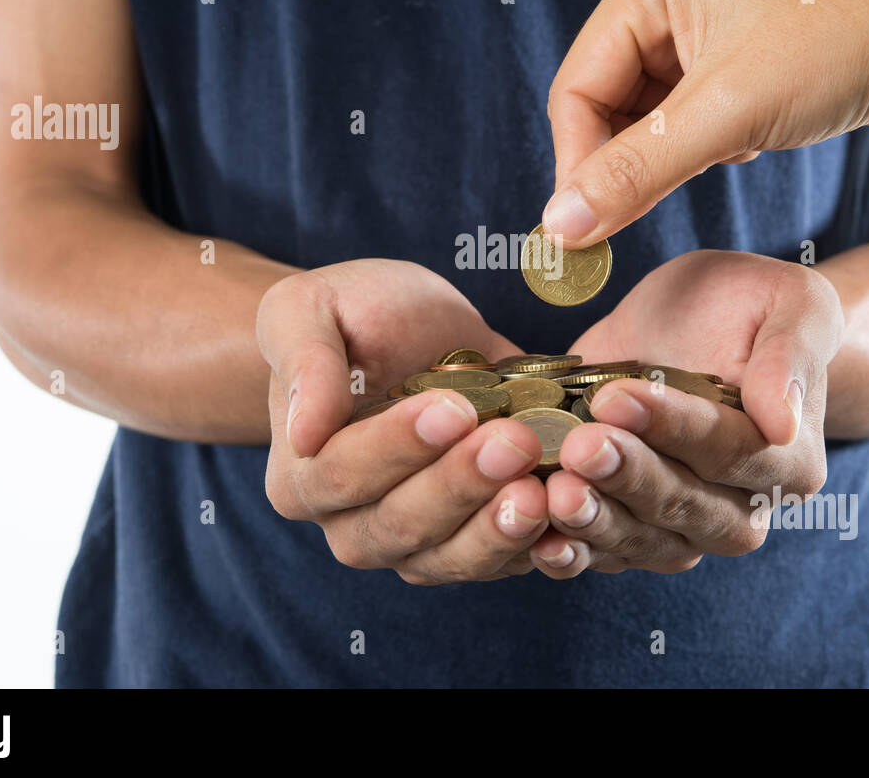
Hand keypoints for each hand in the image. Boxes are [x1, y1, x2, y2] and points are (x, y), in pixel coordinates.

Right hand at [257, 259, 549, 583]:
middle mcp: (350, 525)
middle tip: (514, 442)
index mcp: (302, 476)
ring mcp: (412, 545)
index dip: (399, 446)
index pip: (346, 473)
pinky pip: (499, 561)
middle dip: (462, 484)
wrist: (403, 332)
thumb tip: (305, 431)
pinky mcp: (468, 546)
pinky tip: (566, 509)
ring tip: (541, 490)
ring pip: (451, 557)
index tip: (452, 408)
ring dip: (498, 529)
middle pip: (402, 523)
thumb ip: (305, 361)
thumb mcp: (311, 308)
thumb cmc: (352, 315)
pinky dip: (535, 542)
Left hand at [526, 251, 843, 576]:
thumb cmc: (749, 307)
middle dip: (626, 475)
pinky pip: (597, 553)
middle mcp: (740, 509)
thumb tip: (783, 421)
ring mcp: (681, 531)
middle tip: (578, 444)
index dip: (672, 428)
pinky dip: (564, 548)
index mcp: (788, 461)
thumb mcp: (788, 305)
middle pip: (681, 505)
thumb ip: (788, 357)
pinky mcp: (627, 532)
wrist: (700, 323)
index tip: (616, 397)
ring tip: (552, 490)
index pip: (731, 451)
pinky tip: (531, 535)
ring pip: (637, 540)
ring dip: (592, 519)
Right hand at [542, 0, 868, 247]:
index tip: (582, 233)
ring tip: (735, 146)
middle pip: (602, 111)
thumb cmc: (844, 45)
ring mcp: (692, 37)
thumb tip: (558, 226)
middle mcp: (660, 4)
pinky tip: (754, 139)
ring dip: (675, 160)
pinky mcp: (724, 69)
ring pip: (642, 128)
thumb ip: (637, 172)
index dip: (577, 165)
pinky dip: (705, 153)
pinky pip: (680, 131)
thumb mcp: (731, 113)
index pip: (576, 90)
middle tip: (649, 209)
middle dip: (633, 162)